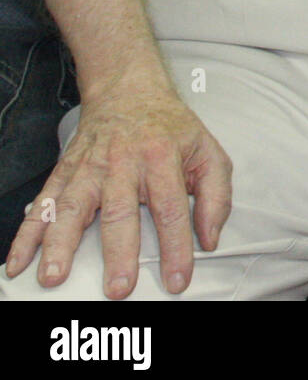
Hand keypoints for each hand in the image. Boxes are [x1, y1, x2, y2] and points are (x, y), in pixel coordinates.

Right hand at [4, 83, 232, 298]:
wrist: (129, 90)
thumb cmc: (171, 128)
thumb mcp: (207, 151)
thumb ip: (217, 195)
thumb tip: (210, 238)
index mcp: (163, 158)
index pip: (172, 208)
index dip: (176, 246)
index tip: (177, 279)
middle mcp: (124, 163)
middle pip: (120, 212)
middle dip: (119, 253)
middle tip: (119, 288)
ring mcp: (90, 168)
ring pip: (73, 207)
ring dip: (61, 244)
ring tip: (54, 276)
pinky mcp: (65, 172)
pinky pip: (44, 204)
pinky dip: (28, 234)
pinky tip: (19, 261)